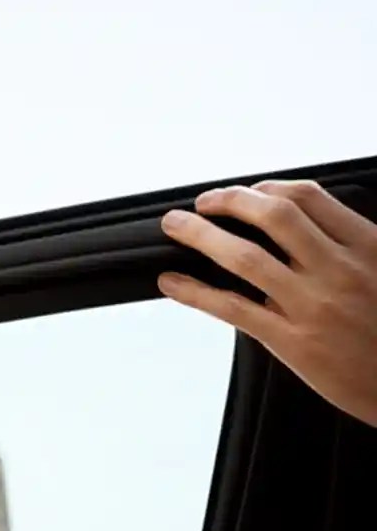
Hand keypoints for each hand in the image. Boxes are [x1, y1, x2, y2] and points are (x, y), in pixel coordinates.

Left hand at [158, 180, 376, 425]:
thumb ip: (346, 247)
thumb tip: (291, 224)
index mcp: (367, 246)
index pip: (307, 197)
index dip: (265, 188)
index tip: (244, 192)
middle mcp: (340, 270)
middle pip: (271, 215)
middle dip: (228, 201)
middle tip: (201, 203)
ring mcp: (314, 306)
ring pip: (244, 256)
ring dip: (199, 235)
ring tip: (174, 226)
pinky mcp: (294, 342)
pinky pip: (232, 308)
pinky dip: (194, 291)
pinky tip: (172, 282)